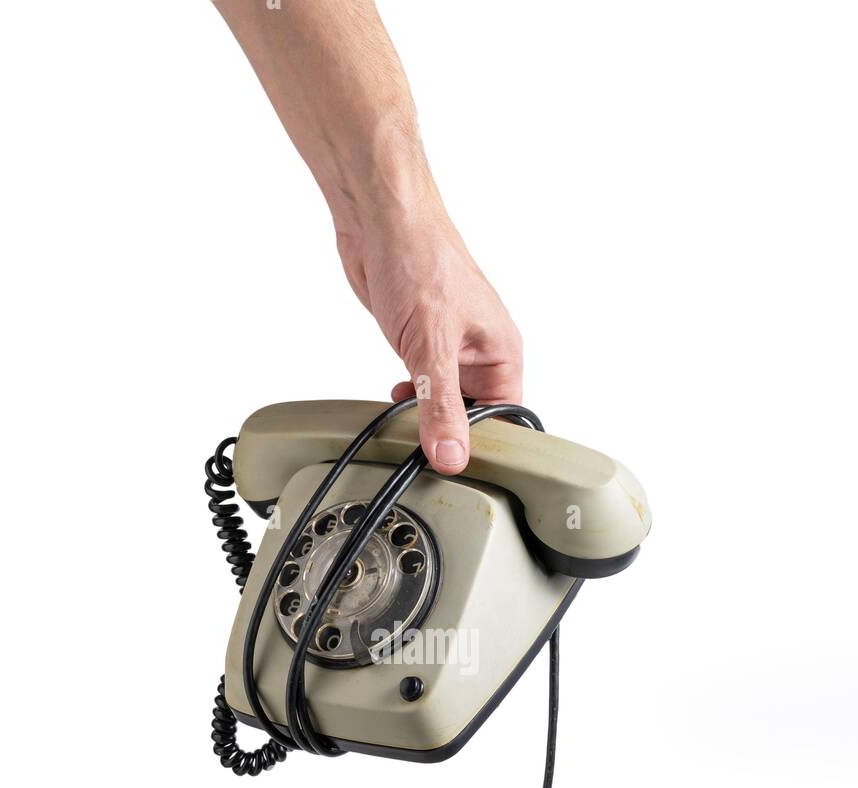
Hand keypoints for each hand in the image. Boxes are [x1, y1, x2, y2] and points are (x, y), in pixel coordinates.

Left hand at [337, 212, 522, 474]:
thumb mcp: (431, 345)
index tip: (463, 469)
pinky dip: (409, 400)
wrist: (378, 218)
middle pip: (478, 416)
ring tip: (409, 430)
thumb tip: (452, 455)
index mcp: (503, 350)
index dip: (488, 446)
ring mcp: (450, 348)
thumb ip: (440, 405)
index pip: (509, 417)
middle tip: (429, 455)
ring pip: (447, 403)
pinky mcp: (420, 343)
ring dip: (428, 418)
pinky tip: (396, 402)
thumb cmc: (419, 257)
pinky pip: (423, 386)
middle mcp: (481, 352)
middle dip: (453, 435)